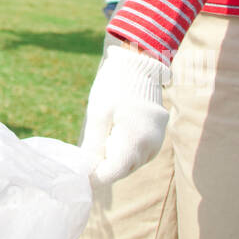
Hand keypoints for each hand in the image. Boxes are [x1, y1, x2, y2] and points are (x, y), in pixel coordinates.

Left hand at [79, 38, 169, 184]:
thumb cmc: (115, 86)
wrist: (140, 63)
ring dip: (116, 157)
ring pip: (132, 162)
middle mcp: (151, 146)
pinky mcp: (159, 135)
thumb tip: (86, 168)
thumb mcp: (98, 114)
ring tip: (105, 135)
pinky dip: (126, 148)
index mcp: (136, 141)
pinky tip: (117, 133)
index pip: (113, 173)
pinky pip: (140, 152)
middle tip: (89, 149)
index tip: (80, 168)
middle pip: (123, 169)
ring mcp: (157, 141)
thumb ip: (93, 144)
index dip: (94, 174)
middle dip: (104, 164)